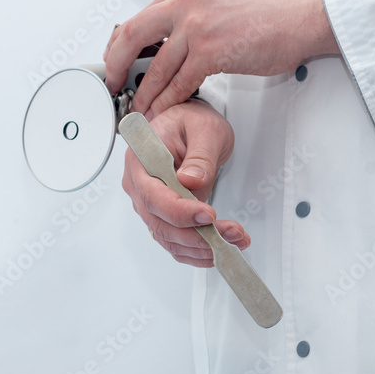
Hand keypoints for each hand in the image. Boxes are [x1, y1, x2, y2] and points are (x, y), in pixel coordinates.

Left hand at [104, 0, 337, 115]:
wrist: (301, 16)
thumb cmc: (269, 12)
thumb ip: (193, 12)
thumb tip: (172, 38)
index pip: (142, 16)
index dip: (124, 43)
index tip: (118, 59)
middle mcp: (187, 0)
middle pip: (132, 34)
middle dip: (117, 65)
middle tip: (113, 83)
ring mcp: (197, 25)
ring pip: (155, 67)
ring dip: (143, 92)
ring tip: (136, 108)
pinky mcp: (211, 51)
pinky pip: (179, 83)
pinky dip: (167, 100)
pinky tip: (161, 110)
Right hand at [122, 99, 248, 267]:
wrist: (191, 128)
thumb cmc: (192, 122)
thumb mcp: (204, 129)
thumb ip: (199, 156)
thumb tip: (191, 181)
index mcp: (140, 160)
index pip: (152, 195)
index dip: (179, 211)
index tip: (208, 215)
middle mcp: (139, 186)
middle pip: (160, 224)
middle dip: (197, 235)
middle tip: (231, 233)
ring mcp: (150, 204)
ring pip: (169, 237)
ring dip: (202, 246)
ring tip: (235, 240)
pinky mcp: (164, 216)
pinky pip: (175, 242)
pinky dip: (196, 251)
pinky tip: (218, 250)